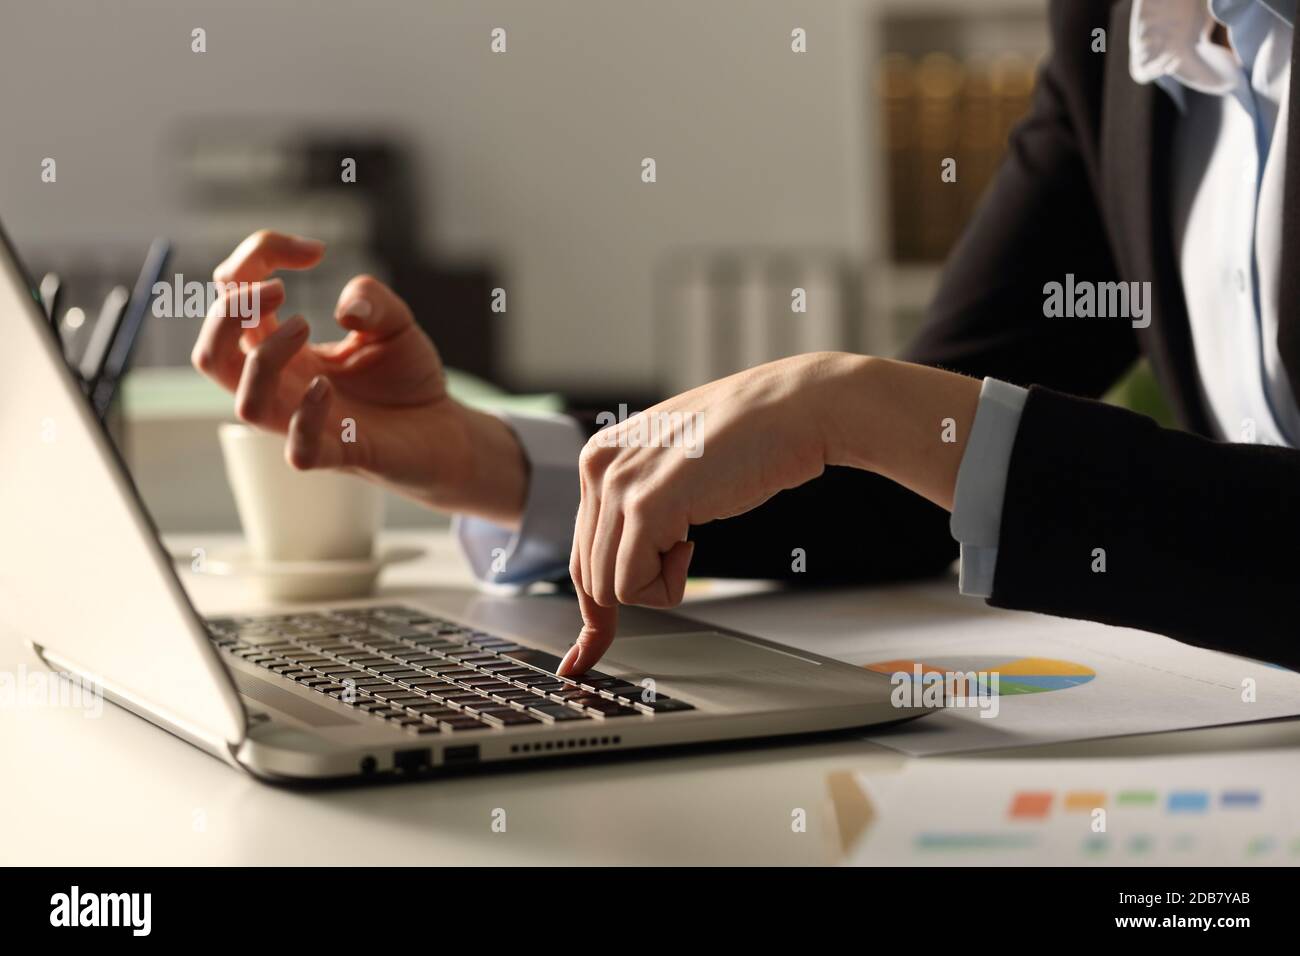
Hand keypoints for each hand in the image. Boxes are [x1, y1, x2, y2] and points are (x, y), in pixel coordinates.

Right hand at [192, 230, 525, 524]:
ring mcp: (304, 422)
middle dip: (227, 314)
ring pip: (245, 402)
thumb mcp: (395, 321)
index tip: (315, 251)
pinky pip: (299, 451)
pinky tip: (326, 387)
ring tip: (306, 326)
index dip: (259, 254)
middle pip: (211, 355)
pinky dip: (306, 417)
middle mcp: (283, 384)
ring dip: (264, 358)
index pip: (234, 294)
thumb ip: (371, 299)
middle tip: (279, 290)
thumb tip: (344, 309)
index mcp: (283, 346)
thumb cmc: (405, 377)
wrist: (442, 429)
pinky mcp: (338, 455)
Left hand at [557, 353, 982, 675]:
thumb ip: (639, 507)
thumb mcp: (675, 471)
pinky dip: (667, 586)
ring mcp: (618, 486)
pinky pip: (632, 587)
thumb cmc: (749, 440)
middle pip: (590, 574)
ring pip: (608, 587)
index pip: (581, 549)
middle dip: (633, 591)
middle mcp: (598, 467)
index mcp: (599, 456)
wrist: (794, 411)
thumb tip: (616, 574)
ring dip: (657, 583)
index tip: (589, 652)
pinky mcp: (646, 507)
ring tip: (694, 538)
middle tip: (682, 563)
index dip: (594, 604)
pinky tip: (694, 543)